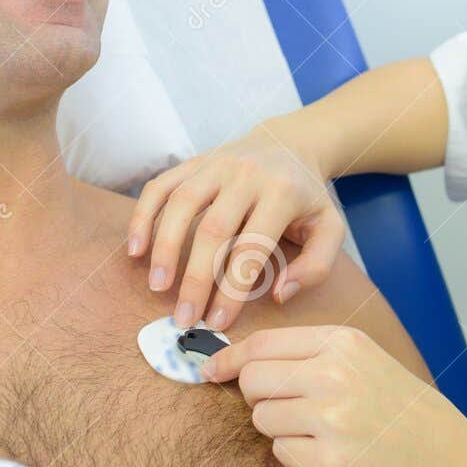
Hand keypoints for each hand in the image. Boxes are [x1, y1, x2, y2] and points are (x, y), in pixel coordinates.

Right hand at [127, 126, 346, 330]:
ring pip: (181, 204)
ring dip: (165, 247)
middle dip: (195, 279)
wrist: (291, 143)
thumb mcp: (331, 229)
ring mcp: (216, 164)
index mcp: (282, 193)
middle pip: (213, 230)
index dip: (232, 290)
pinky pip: (160, 186)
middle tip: (182, 318)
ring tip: (157, 286)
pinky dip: (142, 216)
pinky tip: (135, 249)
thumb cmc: (308, 197)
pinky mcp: (193, 161)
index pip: (252, 249)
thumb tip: (278, 295)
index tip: (216, 323)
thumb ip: (315, 267)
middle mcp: (246, 174)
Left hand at [203, 325, 466, 466]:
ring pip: (261, 419)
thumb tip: (238, 361)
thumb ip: (307, 354)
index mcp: (341, 341)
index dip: (229, 359)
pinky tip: (329, 455)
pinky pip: (281, 454)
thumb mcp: (361, 359)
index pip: (262, 343)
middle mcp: (334, 373)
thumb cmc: (397, 406)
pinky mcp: (330, 460)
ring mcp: (332, 418)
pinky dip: (295, 459)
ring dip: (278, 429)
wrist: (443, 455)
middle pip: (252, 380)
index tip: (210, 370)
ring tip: (317, 432)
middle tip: (287, 408)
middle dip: (257, 397)